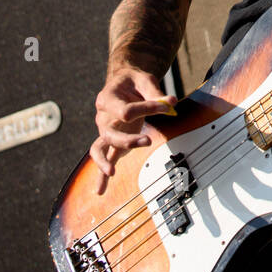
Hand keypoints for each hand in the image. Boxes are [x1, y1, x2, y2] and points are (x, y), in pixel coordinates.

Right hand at [90, 67, 175, 194]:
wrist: (124, 82)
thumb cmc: (134, 81)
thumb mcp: (145, 80)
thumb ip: (156, 93)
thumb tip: (171, 103)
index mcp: (107, 98)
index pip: (126, 110)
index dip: (148, 108)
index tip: (166, 105)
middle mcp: (102, 116)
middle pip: (109, 133)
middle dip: (127, 139)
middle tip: (148, 140)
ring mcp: (104, 130)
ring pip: (100, 148)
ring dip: (107, 160)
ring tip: (112, 172)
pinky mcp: (110, 141)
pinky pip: (103, 158)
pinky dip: (100, 175)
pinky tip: (100, 191)